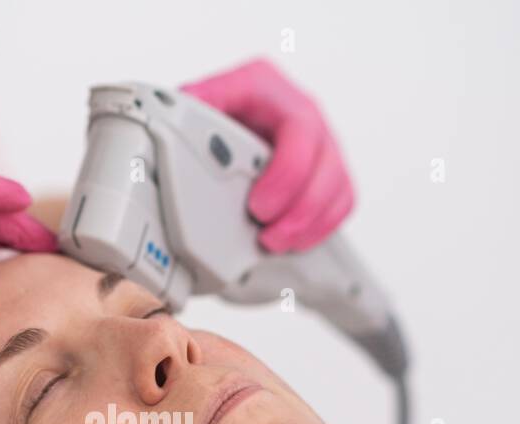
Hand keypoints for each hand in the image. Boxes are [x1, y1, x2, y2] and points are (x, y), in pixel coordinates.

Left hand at [181, 58, 355, 252]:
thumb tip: (177, 120)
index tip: (256, 204)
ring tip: (273, 240)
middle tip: (264, 227)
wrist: (213, 134)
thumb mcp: (193, 107)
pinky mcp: (329, 170)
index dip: (284, 172)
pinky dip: (319, 227)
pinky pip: (342, 201)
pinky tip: (293, 238)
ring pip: (336, 182)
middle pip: (320, 156)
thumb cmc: (206, 121)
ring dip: (306, 221)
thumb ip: (192, 112)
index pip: (296, 124)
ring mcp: (318, 140)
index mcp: (264, 87)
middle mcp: (297, 110)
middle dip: (295, 203)